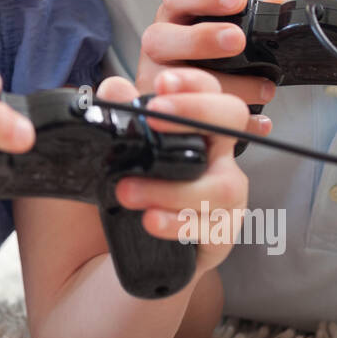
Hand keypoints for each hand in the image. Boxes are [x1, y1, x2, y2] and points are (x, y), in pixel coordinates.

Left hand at [101, 69, 251, 275]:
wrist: (106, 256)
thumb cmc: (118, 197)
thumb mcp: (106, 157)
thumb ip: (113, 121)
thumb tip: (115, 89)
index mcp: (190, 130)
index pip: (206, 90)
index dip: (192, 81)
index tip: (162, 83)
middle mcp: (214, 157)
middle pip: (231, 119)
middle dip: (197, 110)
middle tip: (153, 115)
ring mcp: (221, 198)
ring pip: (222, 184)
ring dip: (173, 188)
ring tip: (127, 192)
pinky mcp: (218, 237)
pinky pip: (212, 229)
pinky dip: (179, 224)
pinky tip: (151, 222)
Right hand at [137, 0, 288, 144]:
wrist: (188, 95)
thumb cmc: (208, 56)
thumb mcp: (224, 29)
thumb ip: (249, 18)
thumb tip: (277, 5)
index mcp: (173, 19)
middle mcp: (158, 47)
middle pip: (159, 38)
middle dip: (201, 38)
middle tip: (236, 40)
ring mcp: (155, 80)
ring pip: (171, 80)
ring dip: (220, 83)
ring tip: (261, 87)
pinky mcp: (163, 112)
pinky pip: (189, 118)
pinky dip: (230, 122)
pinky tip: (258, 121)